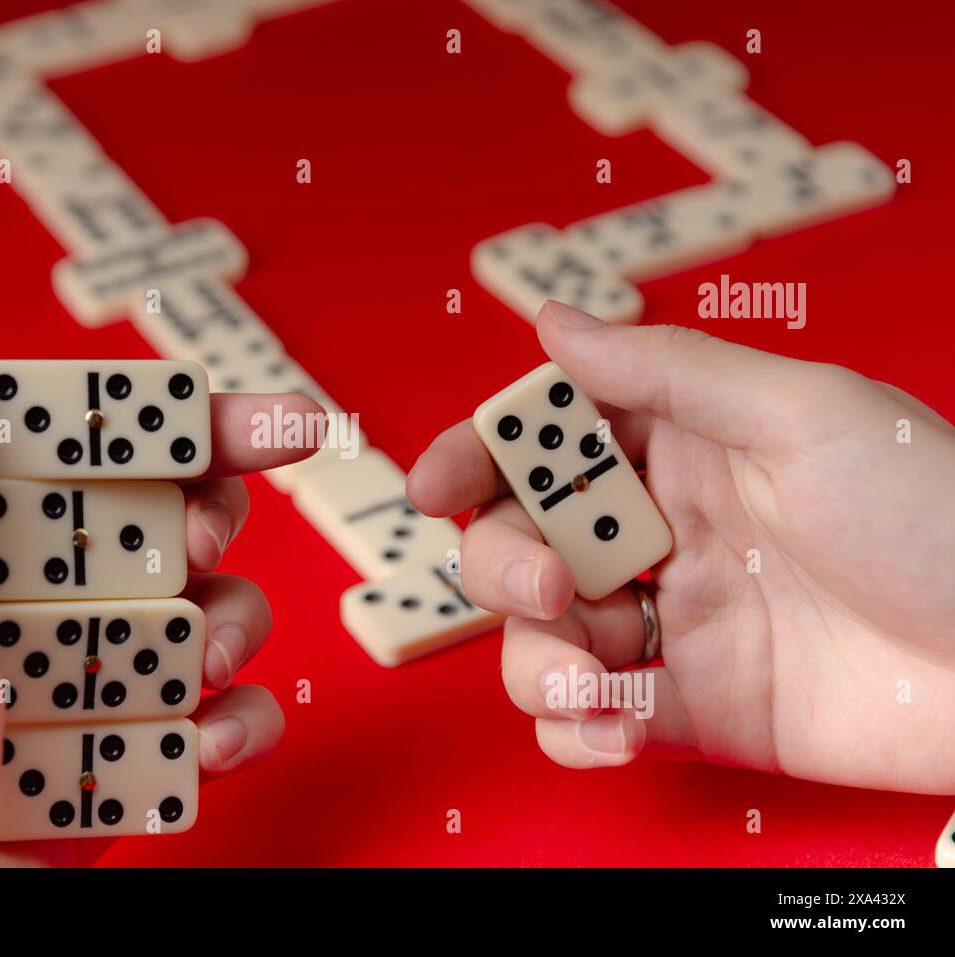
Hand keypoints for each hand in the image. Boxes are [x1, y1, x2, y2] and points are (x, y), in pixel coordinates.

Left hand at [0, 338, 318, 865]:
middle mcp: (50, 607)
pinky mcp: (134, 755)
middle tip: (199, 548)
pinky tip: (206, 744)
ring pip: (212, 618)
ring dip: (230, 633)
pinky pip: (219, 717)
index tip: (265, 423)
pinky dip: (234, 727)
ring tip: (202, 663)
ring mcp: (98, 680)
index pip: (94, 458)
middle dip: (211, 526)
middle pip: (170, 526)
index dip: (183, 428)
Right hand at [408, 301, 954, 793]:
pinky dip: (578, 732)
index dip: (480, 456)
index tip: (433, 482)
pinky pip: (591, 722)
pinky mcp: (689, 713)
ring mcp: (672, 628)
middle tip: (546, 583)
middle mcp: (664, 537)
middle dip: (504, 565)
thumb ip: (666, 372)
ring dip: (535, 662)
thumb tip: (554, 321)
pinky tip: (612, 730)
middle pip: (520, 542)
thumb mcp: (804, 415)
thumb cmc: (937, 518)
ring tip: (592, 682)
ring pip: (538, 639)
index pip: (549, 442)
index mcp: (685, 452)